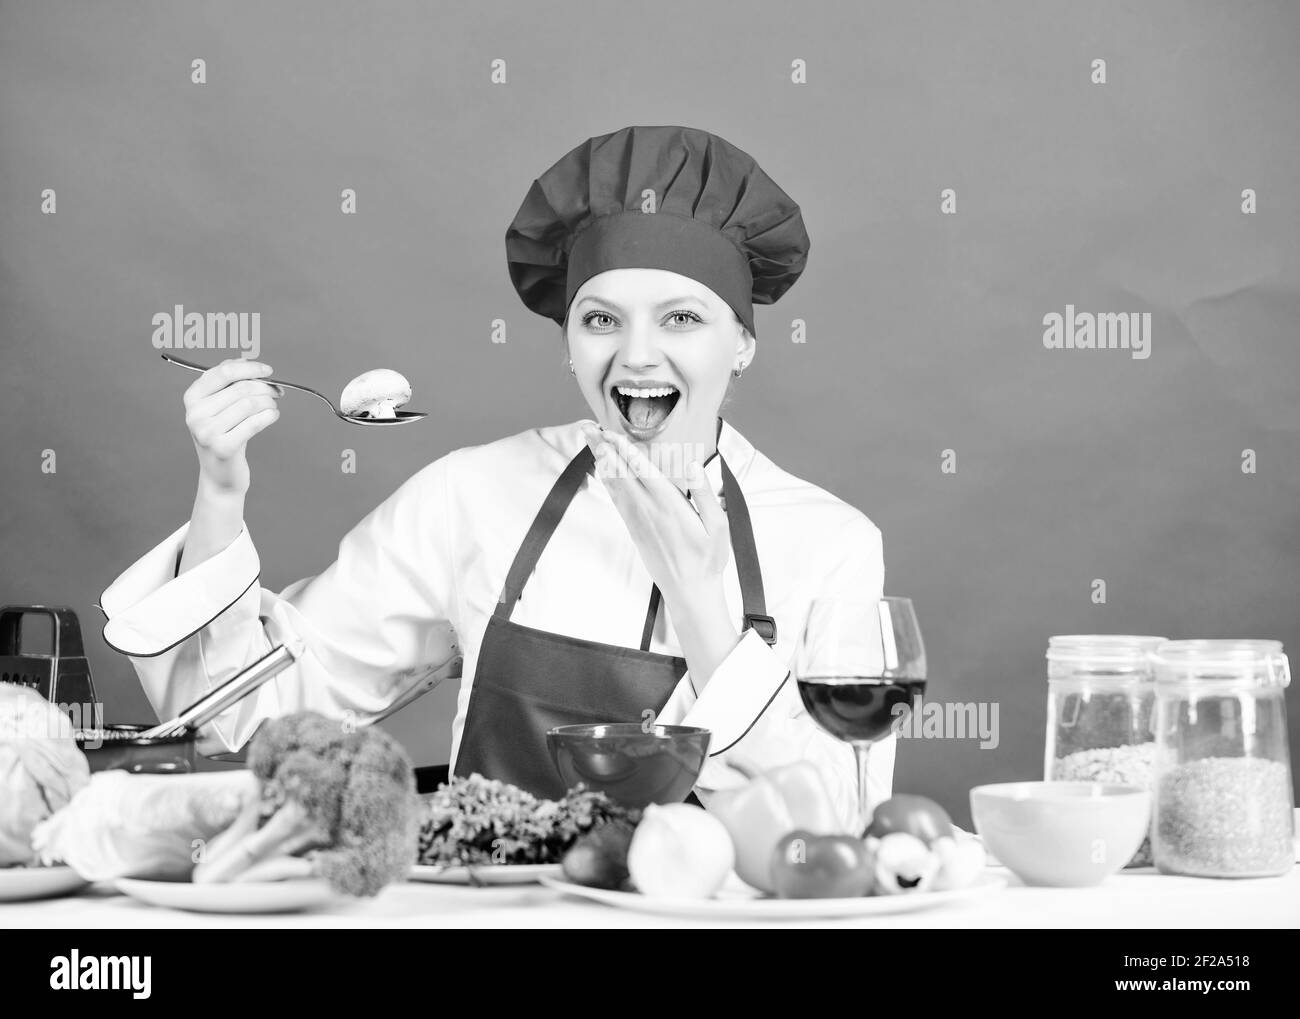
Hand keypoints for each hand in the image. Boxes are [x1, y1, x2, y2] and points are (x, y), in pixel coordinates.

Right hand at [183, 358, 281, 494]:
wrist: (220, 476)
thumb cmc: (224, 435)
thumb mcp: (219, 407)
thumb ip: (228, 382)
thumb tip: (247, 360)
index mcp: (192, 398)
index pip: (223, 372)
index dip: (249, 368)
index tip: (268, 371)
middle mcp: (195, 414)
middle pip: (240, 388)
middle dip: (265, 387)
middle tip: (277, 392)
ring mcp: (207, 432)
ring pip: (250, 404)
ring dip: (269, 402)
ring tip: (273, 406)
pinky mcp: (223, 447)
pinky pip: (255, 423)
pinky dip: (269, 416)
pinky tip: (273, 415)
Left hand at [580, 423, 728, 604]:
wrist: (689, 591)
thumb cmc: (708, 558)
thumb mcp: (718, 526)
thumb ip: (705, 493)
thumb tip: (694, 465)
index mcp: (669, 505)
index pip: (641, 470)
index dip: (624, 449)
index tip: (610, 433)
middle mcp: (648, 509)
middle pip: (620, 473)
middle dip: (604, 449)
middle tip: (587, 429)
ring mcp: (638, 520)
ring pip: (615, 484)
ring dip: (601, 461)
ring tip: (589, 442)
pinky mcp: (634, 529)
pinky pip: (617, 499)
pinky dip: (607, 480)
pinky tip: (602, 470)